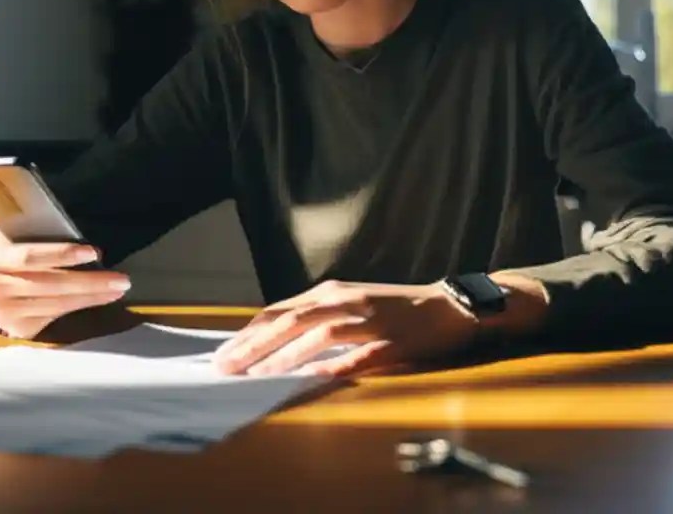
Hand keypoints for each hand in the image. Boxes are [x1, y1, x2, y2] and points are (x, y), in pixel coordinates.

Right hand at [0, 230, 130, 338]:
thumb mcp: (19, 238)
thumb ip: (44, 238)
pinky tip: (102, 299)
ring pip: (57, 304)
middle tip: (121, 279)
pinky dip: (83, 306)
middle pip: (50, 284)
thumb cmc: (13, 253)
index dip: (62, 254)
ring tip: (118, 289)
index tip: (92, 253)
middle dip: (89, 282)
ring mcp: (7, 311)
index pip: (31, 257)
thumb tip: (87, 247)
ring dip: (92, 297)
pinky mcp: (19, 327)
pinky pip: (56, 316)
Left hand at [212, 280, 477, 377]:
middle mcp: (346, 301)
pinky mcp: (392, 343)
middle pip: (291, 321)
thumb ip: (316, 318)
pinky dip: (331, 368)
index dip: (249, 333)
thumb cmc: (395, 310)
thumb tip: (274, 342)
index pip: (280, 311)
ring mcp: (370, 321)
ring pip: (318, 335)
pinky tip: (310, 380)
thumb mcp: (350, 304)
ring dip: (284, 356)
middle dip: (254, 345)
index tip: (223, 353)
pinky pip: (357, 357)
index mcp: (331, 292)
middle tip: (226, 367)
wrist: (449, 308)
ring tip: (256, 376)